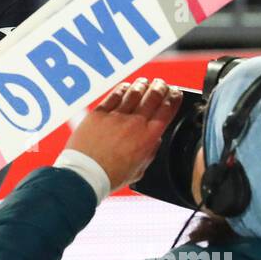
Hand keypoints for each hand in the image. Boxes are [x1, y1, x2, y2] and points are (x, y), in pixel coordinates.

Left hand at [64, 77, 182, 189]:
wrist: (85, 174)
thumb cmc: (110, 176)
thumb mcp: (139, 170)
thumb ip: (149, 153)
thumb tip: (154, 142)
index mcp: (148, 138)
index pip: (166, 111)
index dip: (173, 98)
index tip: (175, 93)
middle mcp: (135, 123)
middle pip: (152, 97)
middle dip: (160, 87)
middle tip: (162, 84)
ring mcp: (116, 116)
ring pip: (134, 93)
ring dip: (142, 85)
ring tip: (145, 82)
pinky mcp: (98, 114)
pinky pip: (114, 96)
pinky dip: (122, 89)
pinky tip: (125, 87)